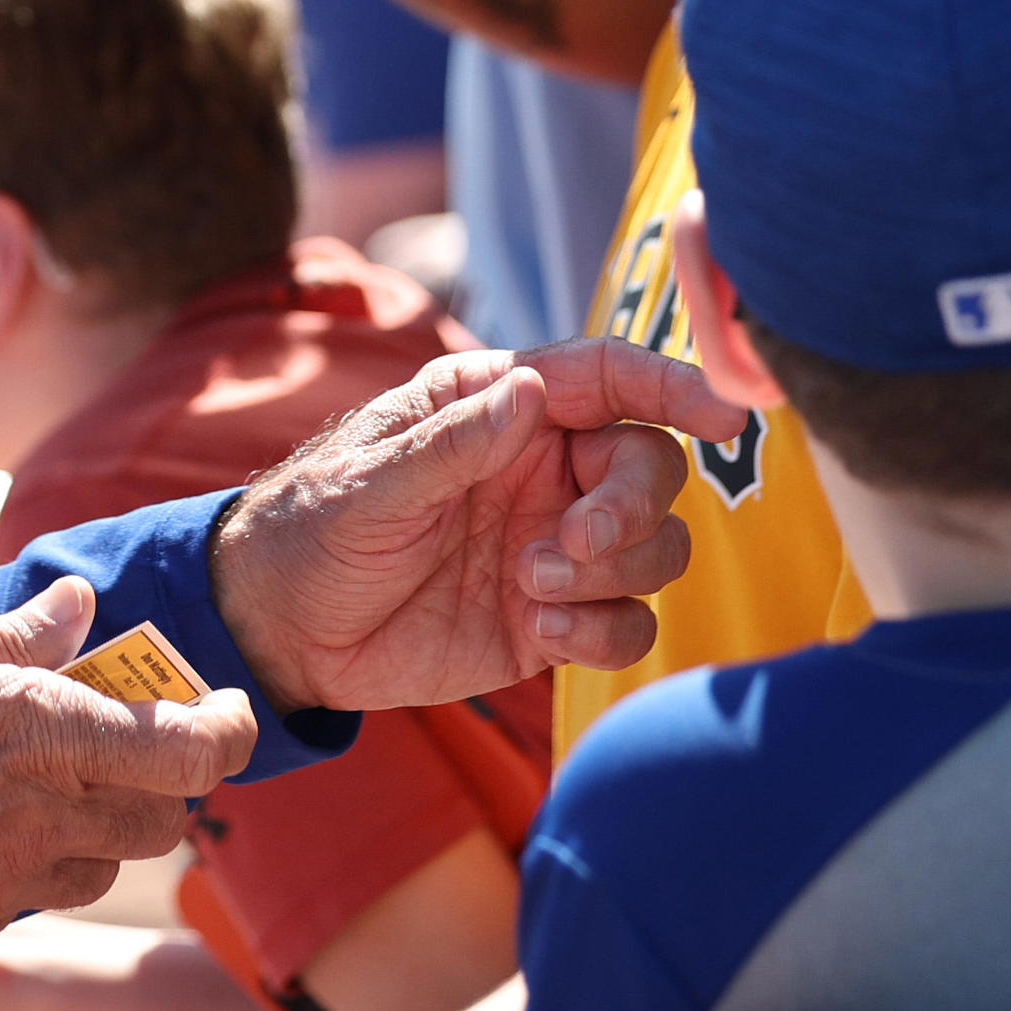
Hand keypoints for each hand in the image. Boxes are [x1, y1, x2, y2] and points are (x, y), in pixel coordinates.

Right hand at [0, 578, 255, 968]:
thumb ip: (9, 636)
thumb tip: (80, 604)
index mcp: (39, 732)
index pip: (190, 750)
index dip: (229, 734)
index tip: (227, 714)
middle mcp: (39, 815)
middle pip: (164, 821)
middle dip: (165, 786)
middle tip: (129, 751)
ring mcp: (2, 883)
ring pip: (100, 871)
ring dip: (96, 834)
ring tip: (43, 793)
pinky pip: (25, 903)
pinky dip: (24, 871)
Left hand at [209, 338, 742, 713]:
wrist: (282, 628)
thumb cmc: (316, 526)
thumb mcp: (370, 480)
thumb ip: (452, 443)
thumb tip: (529, 393)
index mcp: (501, 407)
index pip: (609, 378)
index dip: (676, 386)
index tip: (728, 416)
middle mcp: (544, 470)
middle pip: (650, 467)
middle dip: (631, 505)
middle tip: (571, 543)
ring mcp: (555, 546)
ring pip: (656, 547)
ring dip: (616, 570)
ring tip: (534, 590)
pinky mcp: (554, 619)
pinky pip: (627, 623)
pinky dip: (605, 631)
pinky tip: (545, 632)